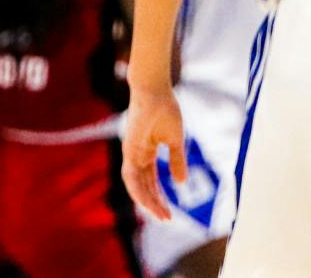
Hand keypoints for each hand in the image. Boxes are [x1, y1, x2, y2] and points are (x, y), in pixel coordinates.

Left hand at [121, 83, 185, 223]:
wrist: (155, 91)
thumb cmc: (166, 110)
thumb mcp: (175, 140)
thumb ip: (177, 161)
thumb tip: (181, 183)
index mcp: (147, 153)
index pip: (151, 181)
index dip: (160, 196)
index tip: (170, 213)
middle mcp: (137, 156)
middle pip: (144, 186)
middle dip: (155, 203)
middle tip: (167, 218)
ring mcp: (131, 153)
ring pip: (136, 185)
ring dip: (147, 201)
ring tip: (161, 215)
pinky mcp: (129, 150)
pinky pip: (130, 176)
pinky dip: (138, 190)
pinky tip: (148, 200)